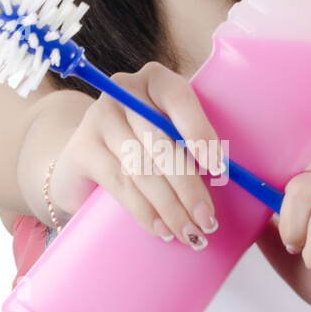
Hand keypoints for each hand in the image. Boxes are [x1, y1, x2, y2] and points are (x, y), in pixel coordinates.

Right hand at [49, 61, 224, 247]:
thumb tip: (229, 179)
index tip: (218, 168)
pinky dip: (143, 210)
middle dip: (188, 187)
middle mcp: (124, 90)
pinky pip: (119, 183)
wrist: (87, 156)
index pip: (178, 98)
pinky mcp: (81, 147)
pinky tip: (160, 228)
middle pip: (161, 141)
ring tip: (188, 232)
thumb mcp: (169, 135)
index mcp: (156, 80)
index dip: (200, 132)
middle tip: (207, 220)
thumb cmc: (144, 145)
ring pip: (141, 167)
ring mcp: (98, 117)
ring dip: (169, 206)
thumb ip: (192, 146)